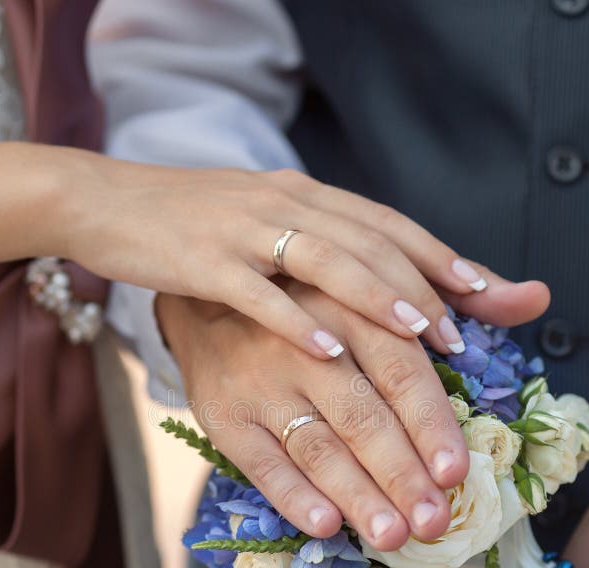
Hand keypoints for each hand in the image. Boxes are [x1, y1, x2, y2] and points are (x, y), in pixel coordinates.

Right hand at [65, 154, 547, 358]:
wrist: (106, 201)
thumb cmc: (191, 227)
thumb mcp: (260, 226)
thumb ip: (312, 250)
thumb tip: (362, 291)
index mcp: (302, 196)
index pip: (386, 223)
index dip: (438, 256)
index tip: (482, 291)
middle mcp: (282, 203)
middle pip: (369, 242)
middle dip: (423, 287)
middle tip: (463, 337)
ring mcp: (242, 229)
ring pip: (324, 259)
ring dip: (377, 296)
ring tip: (420, 334)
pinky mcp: (200, 260)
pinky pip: (256, 293)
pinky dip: (296, 321)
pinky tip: (328, 352)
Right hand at [158, 277, 547, 550]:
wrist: (211, 307)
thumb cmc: (313, 308)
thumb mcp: (378, 292)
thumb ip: (458, 301)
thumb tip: (538, 297)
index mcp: (350, 309)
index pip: (399, 369)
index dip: (429, 423)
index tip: (457, 473)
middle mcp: (304, 344)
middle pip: (361, 416)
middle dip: (401, 474)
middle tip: (433, 523)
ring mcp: (259, 382)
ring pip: (316, 444)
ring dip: (356, 494)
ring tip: (391, 535)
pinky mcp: (223, 415)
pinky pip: (260, 462)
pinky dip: (291, 496)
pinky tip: (324, 525)